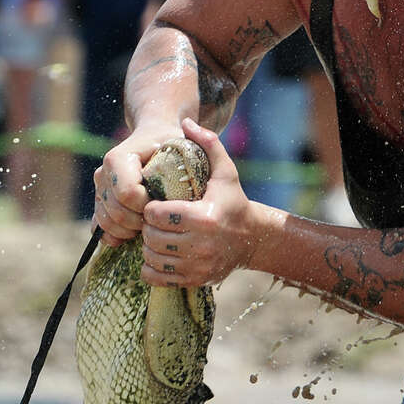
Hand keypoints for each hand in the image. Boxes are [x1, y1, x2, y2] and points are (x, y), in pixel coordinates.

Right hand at [94, 125, 180, 245]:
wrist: (153, 142)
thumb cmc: (173, 145)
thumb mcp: (185, 140)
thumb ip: (192, 138)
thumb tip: (188, 127)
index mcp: (119, 159)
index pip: (128, 194)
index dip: (148, 206)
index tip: (165, 202)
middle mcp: (103, 173)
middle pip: (116, 212)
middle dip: (141, 221)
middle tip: (161, 218)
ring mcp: (99, 189)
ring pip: (108, 222)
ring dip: (131, 231)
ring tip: (152, 224)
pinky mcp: (99, 202)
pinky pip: (101, 227)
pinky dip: (117, 235)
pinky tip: (135, 233)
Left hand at [139, 118, 267, 286]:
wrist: (254, 239)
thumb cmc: (233, 201)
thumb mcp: (226, 171)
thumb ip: (208, 144)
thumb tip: (186, 122)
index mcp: (204, 217)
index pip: (156, 214)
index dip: (151, 208)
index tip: (157, 205)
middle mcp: (201, 245)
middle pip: (152, 237)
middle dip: (149, 228)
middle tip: (155, 222)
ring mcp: (198, 266)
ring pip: (151, 258)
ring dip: (149, 247)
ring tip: (158, 236)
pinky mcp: (194, 280)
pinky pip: (156, 278)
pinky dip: (151, 267)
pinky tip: (159, 255)